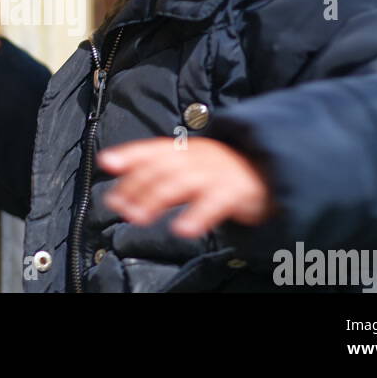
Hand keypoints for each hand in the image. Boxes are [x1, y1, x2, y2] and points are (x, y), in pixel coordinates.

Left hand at [97, 137, 272, 238]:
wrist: (269, 171)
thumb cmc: (220, 171)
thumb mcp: (188, 163)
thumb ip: (152, 168)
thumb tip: (113, 173)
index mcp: (185, 150)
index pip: (153, 149)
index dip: (129, 154)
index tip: (107, 162)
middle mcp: (198, 157)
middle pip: (161, 168)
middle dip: (136, 186)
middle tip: (119, 206)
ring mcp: (216, 173)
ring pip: (181, 183)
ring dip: (156, 200)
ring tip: (139, 217)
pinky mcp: (235, 192)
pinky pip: (214, 203)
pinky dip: (198, 215)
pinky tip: (183, 229)